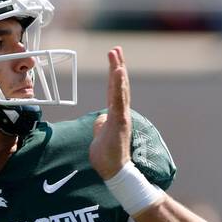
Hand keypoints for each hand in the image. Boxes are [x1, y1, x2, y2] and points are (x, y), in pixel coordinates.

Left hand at [89, 47, 130, 179]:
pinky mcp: (120, 121)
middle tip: (116, 49)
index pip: (114, 91)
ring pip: (121, 89)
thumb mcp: (99, 137)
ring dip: (118, 70)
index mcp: (115, 115)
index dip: (113, 75)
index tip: (113, 60)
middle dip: (117, 66)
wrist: (114, 172)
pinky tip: (118, 70)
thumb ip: (100, 125)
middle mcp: (121, 113)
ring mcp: (122, 116)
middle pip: (120, 85)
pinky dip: (118, 84)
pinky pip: (119, 99)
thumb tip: (100, 119)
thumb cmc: (107, 157)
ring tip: (116, 53)